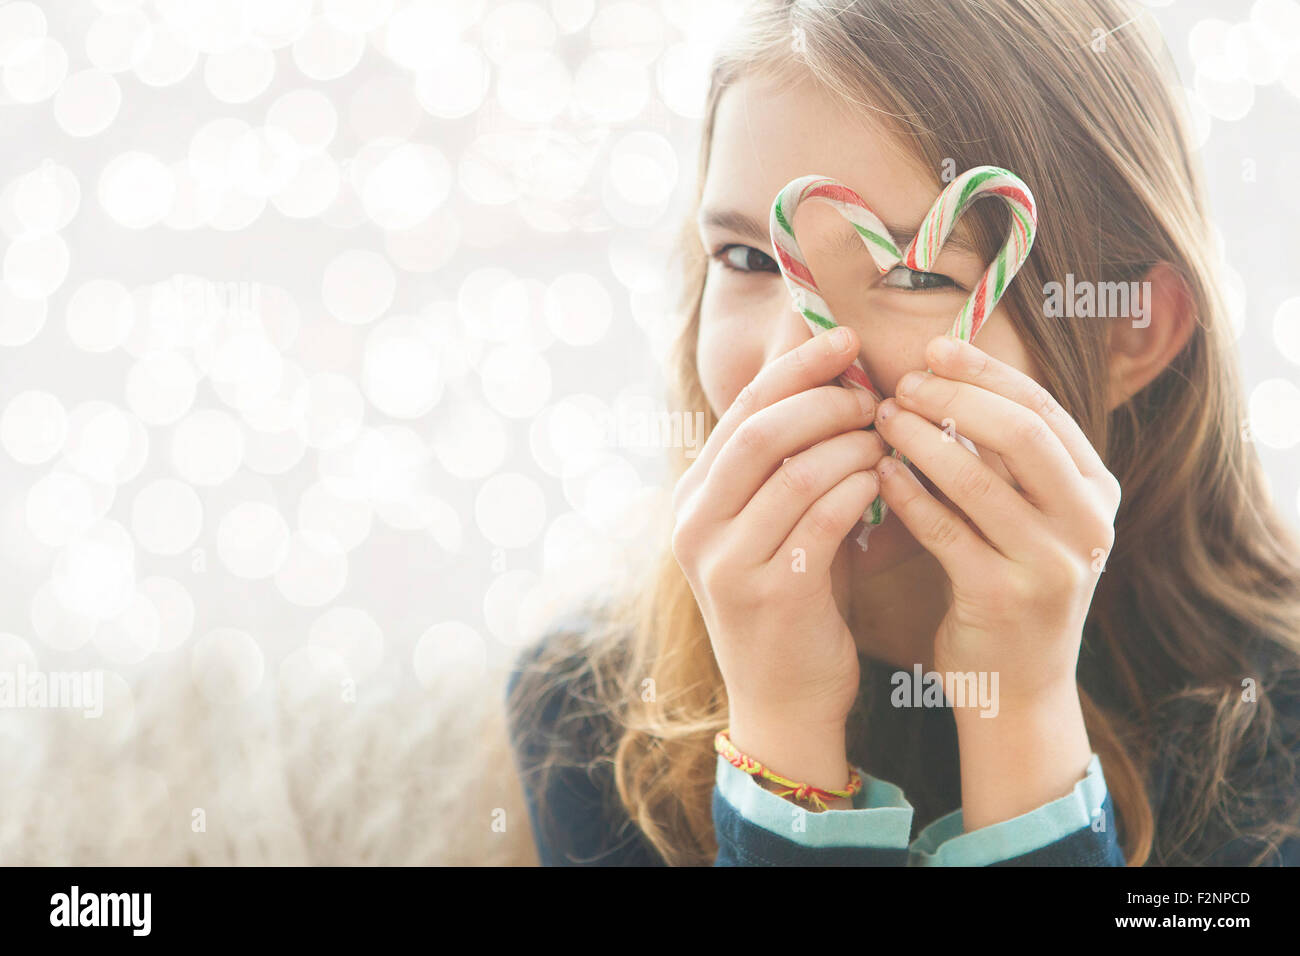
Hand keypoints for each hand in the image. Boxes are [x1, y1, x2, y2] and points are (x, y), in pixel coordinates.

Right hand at [671, 326, 887, 791]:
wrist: (784, 700)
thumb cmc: (796, 602)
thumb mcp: (779, 527)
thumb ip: (794, 467)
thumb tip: (842, 382)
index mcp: (693, 500)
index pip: (740, 412)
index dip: (793, 369)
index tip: (844, 340)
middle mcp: (696, 526)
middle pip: (760, 431)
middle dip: (824, 399)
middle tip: (875, 394)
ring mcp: (725, 561)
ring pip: (796, 470)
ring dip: (853, 443)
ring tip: (889, 437)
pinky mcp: (769, 593)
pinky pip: (823, 517)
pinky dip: (860, 487)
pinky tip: (886, 479)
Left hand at [870, 334, 1120, 707]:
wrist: (1018, 688)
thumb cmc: (1010, 586)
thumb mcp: (1028, 518)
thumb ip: (1003, 459)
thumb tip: (942, 380)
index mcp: (1097, 490)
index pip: (1043, 409)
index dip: (986, 373)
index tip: (936, 349)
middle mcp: (1087, 523)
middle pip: (1020, 434)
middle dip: (956, 399)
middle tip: (902, 384)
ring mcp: (1051, 563)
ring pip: (979, 480)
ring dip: (922, 441)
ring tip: (882, 420)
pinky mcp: (1004, 598)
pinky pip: (945, 530)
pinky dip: (908, 495)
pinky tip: (878, 474)